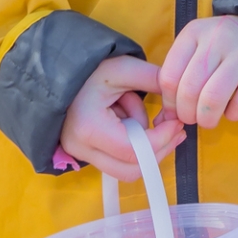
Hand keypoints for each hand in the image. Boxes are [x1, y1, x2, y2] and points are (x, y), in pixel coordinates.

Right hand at [59, 56, 185, 179]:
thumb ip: (154, 80)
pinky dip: (133, 142)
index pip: (133, 151)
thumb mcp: (124, 67)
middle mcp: (81, 148)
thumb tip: (179, 100)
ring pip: (126, 167)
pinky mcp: (86, 154)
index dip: (162, 140)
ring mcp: (81, 154)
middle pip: (130, 170)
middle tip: (176, 128)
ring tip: (140, 110)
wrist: (59, 74)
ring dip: (145, 144)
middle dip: (159, 150)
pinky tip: (133, 117)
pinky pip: (118, 159)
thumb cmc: (90, 69)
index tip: (177, 122)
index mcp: (88, 128)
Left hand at [158, 16, 237, 129]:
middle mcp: (218, 38)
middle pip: (189, 89)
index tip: (176, 111)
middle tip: (193, 119)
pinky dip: (233, 115)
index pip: (169, 77)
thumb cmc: (225, 47)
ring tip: (209, 120)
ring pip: (212, 98)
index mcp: (195, 31)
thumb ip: (178, 77)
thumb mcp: (198, 49)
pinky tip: (233, 109)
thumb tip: (164, 118)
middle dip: (187, 114)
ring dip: (206, 118)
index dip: (169, 102)